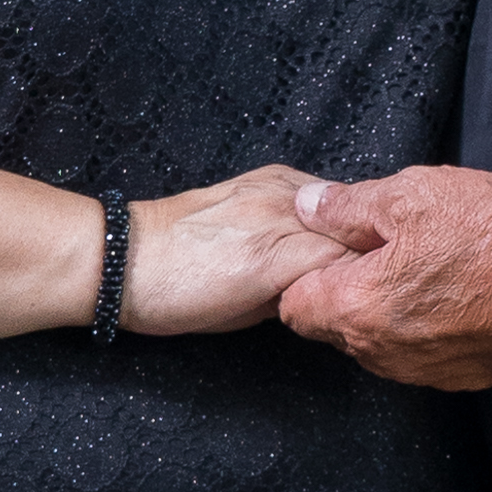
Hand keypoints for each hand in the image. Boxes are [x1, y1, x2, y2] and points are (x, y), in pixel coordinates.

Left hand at [121, 165, 341, 336]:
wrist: (128, 257)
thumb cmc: (178, 299)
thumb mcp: (246, 316)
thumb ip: (295, 296)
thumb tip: (327, 287)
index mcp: (275, 255)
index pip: (353, 263)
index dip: (362, 283)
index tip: (363, 298)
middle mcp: (278, 212)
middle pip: (355, 230)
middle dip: (362, 255)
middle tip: (356, 279)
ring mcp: (271, 186)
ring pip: (341, 205)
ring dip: (346, 228)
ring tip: (339, 253)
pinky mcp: (263, 175)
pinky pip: (314, 190)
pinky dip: (322, 211)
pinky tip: (312, 228)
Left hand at [278, 165, 491, 388]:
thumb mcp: (412, 195)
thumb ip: (347, 206)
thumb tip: (309, 206)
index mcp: (358, 308)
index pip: (294, 305)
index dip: (309, 270)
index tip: (335, 246)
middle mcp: (384, 353)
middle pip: (336, 327)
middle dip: (348, 290)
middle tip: (387, 247)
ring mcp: (427, 371)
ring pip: (381, 343)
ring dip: (389, 310)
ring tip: (430, 265)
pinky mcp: (466, 376)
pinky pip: (425, 354)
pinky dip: (430, 328)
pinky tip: (461, 291)